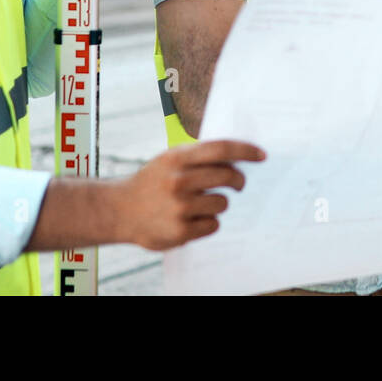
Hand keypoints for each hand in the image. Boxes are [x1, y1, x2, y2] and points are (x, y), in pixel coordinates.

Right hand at [114, 140, 265, 250]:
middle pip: (228, 177)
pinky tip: (192, 220)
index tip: (262, 155)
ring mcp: (179, 207)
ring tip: (201, 204)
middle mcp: (179, 181)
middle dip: (239, 181)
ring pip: (222, 203)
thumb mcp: (169, 159)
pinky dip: (208, 222)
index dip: (246, 151)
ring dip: (219, 204)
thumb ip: (198, 156)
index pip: (221, 149)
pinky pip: (213, 225)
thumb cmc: (152, 182)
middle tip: (239, 185)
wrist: (119, 210)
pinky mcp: (180, 231)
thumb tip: (238, 156)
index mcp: (178, 158)